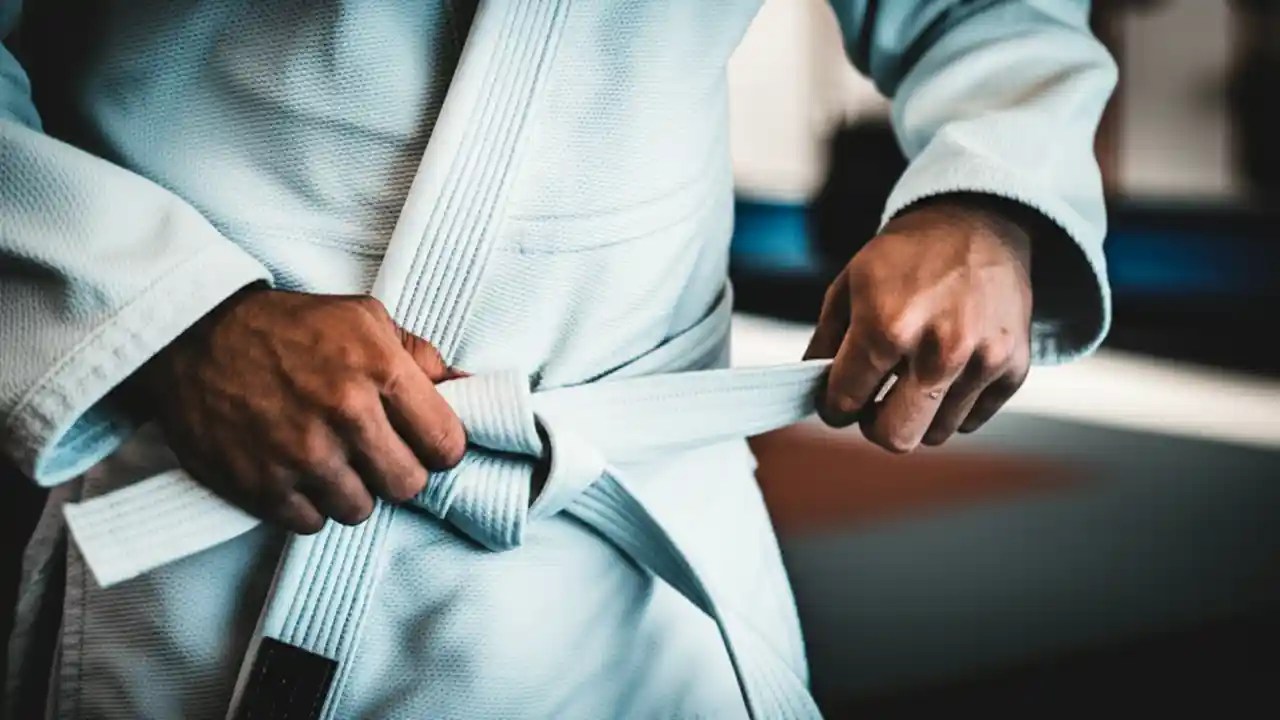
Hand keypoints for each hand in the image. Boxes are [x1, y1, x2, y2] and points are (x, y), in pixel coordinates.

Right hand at [135, 287, 466, 533]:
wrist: (193, 336)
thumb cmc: (288, 326)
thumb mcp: (364, 318)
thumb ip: (420, 357)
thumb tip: (467, 388)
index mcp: (379, 371)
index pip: (446, 446)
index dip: (438, 447)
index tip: (423, 441)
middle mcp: (344, 416)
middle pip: (409, 485)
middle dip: (397, 471)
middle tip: (375, 452)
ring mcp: (301, 456)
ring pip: (361, 510)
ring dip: (352, 490)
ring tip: (331, 459)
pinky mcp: (261, 486)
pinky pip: (312, 523)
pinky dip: (309, 504)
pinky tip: (297, 471)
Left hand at [804, 196, 1034, 451]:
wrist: (978, 222)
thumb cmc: (908, 255)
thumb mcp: (849, 284)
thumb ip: (826, 343)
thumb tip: (815, 387)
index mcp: (888, 326)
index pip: (845, 403)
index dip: (834, 406)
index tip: (838, 400)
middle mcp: (939, 350)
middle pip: (896, 438)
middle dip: (874, 425)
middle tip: (872, 403)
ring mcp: (982, 361)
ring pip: (935, 433)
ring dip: (917, 413)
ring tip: (912, 375)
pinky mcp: (1014, 367)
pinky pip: (971, 420)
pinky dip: (953, 406)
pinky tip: (945, 370)